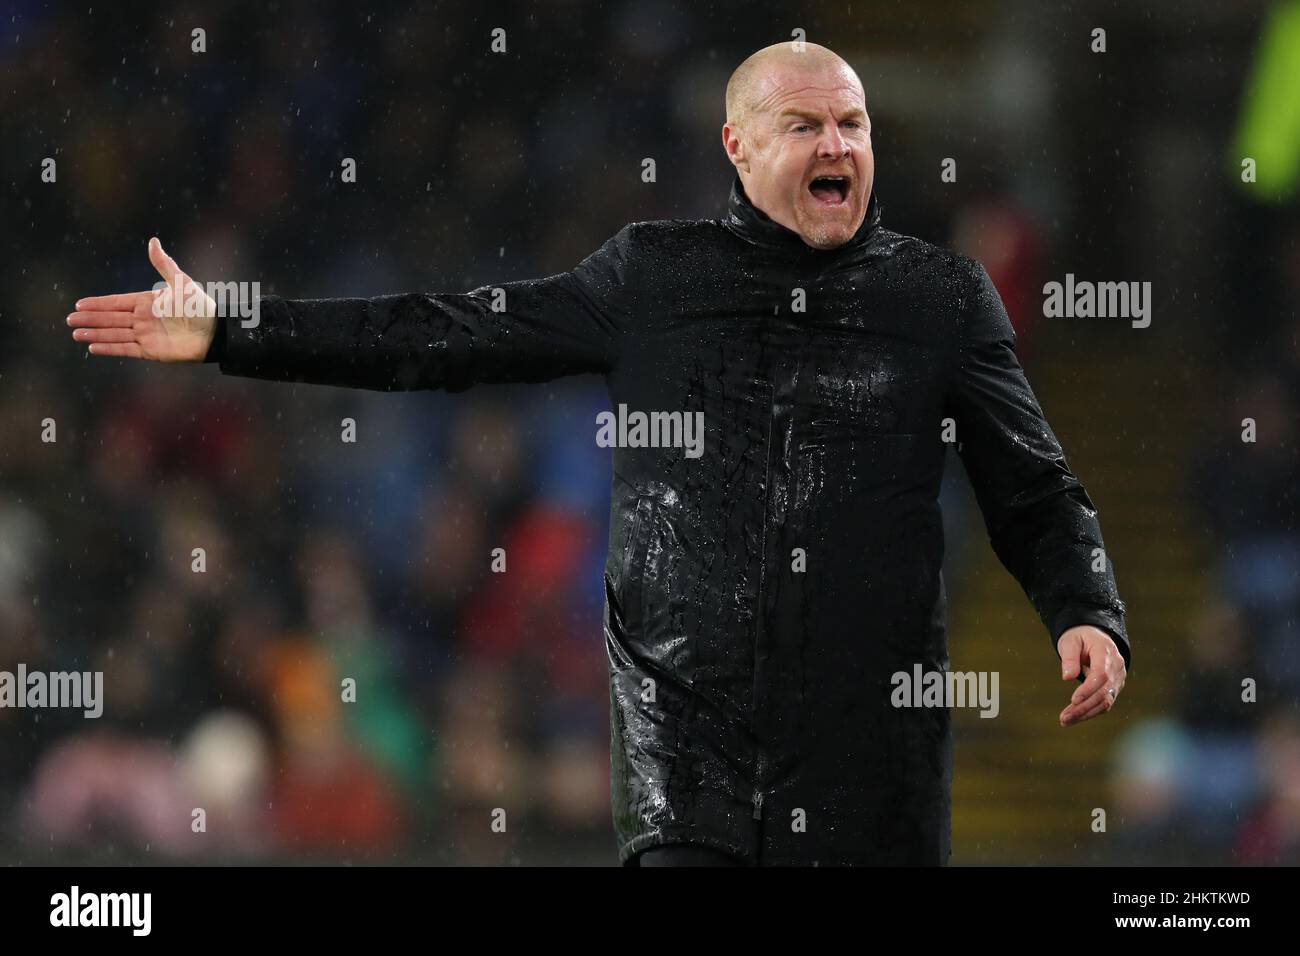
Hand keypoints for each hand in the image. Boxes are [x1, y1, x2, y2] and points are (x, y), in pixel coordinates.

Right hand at [67, 237, 216, 362]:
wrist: (216, 332)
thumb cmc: (201, 306)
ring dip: (95, 333)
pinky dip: (110, 348)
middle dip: (90, 318)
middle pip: (111, 318)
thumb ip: (164, 264)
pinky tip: (93, 347)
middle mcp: (143, 319)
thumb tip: (153, 241)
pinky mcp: (151, 351)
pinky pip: (126, 349)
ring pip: (114, 334)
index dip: (98, 303)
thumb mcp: (181, 282)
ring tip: (75, 333)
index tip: (79, 303)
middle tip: (69, 319)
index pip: (117, 302)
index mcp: (148, 302)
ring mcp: (146, 335)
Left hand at [1057, 625, 1125, 726]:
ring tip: (1065, 721)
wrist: (1093, 635)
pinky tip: (1075, 717)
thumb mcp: (1070, 641)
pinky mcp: (1113, 688)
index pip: (1101, 675)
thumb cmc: (1079, 637)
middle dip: (1084, 707)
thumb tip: (1067, 677)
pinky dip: (1090, 711)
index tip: (1073, 700)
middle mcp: (1116, 667)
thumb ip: (1069, 657)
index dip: (1088, 689)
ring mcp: (1118, 679)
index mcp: (1106, 652)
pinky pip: (1104, 703)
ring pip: (1105, 701)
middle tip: (1064, 718)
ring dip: (1086, 713)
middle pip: (1103, 692)